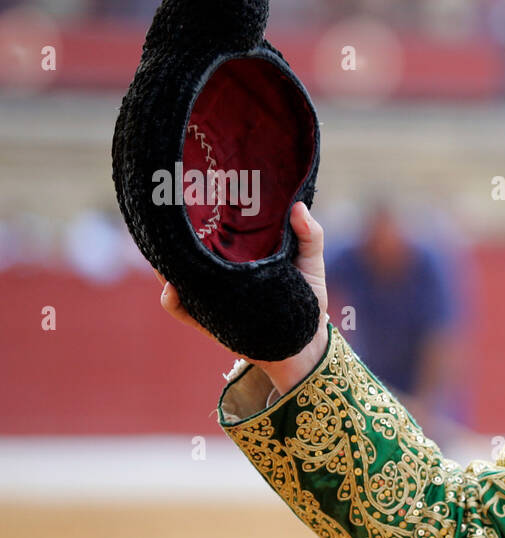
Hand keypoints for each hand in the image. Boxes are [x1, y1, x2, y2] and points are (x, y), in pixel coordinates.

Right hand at [157, 201, 329, 392]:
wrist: (306, 344)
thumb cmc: (308, 298)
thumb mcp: (311, 263)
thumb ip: (309, 235)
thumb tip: (298, 206)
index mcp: (242, 254)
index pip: (216, 231)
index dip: (201, 215)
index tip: (191, 194)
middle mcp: (223, 272)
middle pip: (190, 252)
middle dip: (175, 238)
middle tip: (165, 220)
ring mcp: (213, 296)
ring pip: (179, 278)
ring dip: (165, 265)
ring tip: (160, 253)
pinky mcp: (209, 321)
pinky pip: (183, 311)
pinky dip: (171, 301)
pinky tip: (172, 288)